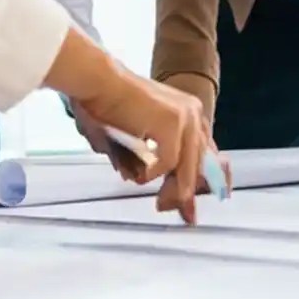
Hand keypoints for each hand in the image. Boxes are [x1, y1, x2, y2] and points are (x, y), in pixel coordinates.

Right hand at [47, 30, 229, 224]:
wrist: (95, 81)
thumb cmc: (102, 104)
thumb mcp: (126, 136)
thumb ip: (135, 157)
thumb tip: (136, 177)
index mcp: (186, 112)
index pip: (203, 151)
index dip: (200, 178)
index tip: (195, 203)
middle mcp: (192, 113)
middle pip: (200, 162)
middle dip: (190, 192)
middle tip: (186, 217)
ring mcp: (185, 118)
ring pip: (187, 166)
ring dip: (174, 190)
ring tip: (161, 204)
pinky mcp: (172, 125)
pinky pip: (168, 163)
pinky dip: (152, 174)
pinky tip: (139, 176)